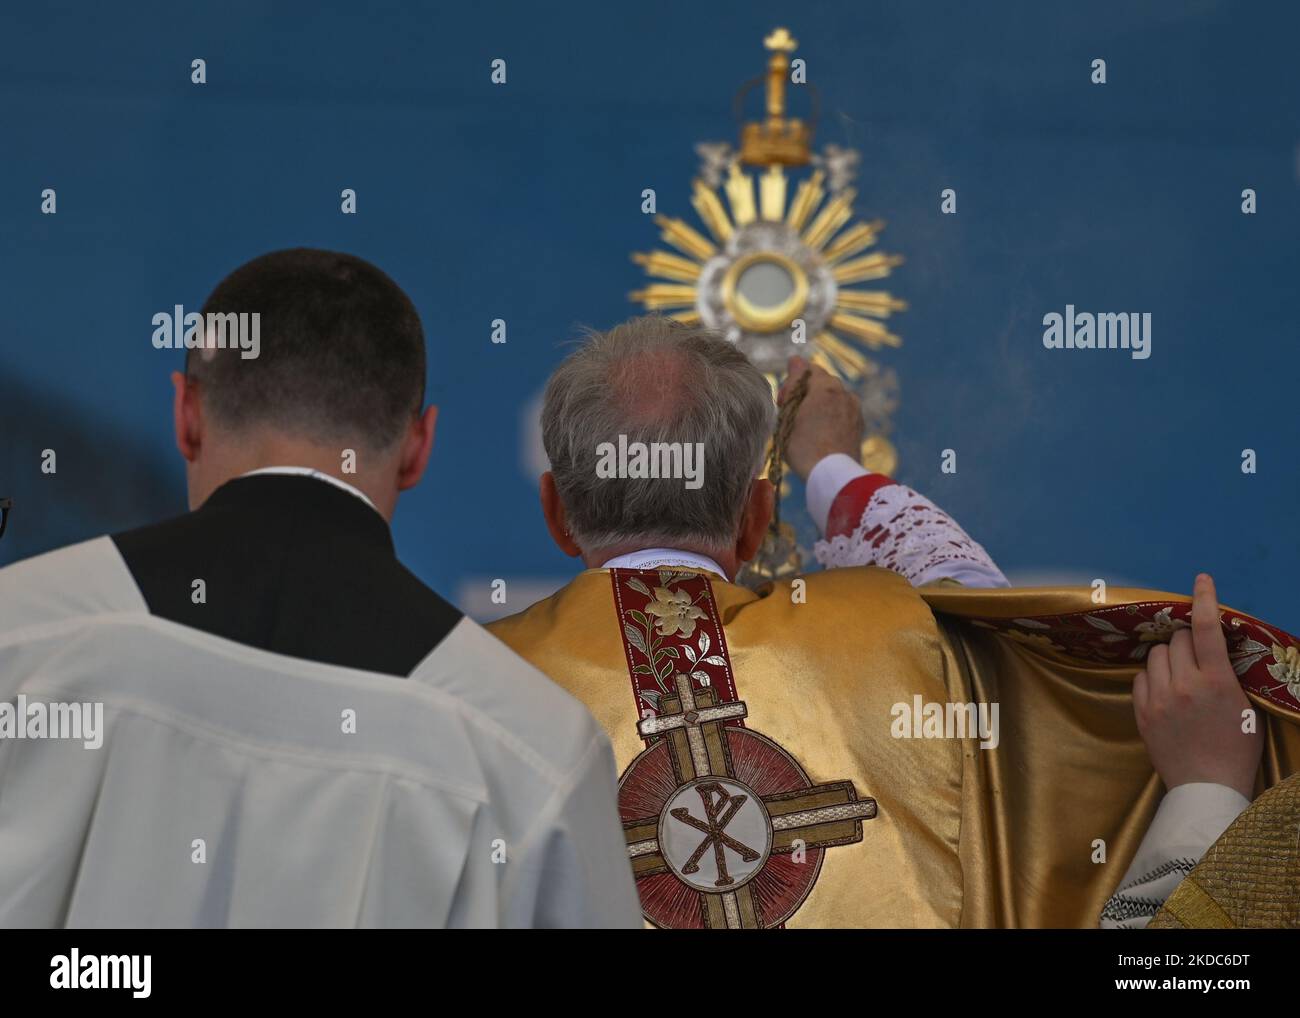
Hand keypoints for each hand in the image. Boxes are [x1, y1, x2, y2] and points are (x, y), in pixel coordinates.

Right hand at [778, 355, 863, 481]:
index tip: (782, 403)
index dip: (790, 384)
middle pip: (820, 383)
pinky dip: (830, 418)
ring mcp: (854, 408)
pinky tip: (820, 435)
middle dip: (805, 393)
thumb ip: (793, 384)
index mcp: (826, 386)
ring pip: (831, 398)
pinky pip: (841, 413)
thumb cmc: (804, 445)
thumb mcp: (789, 413)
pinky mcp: (859, 424)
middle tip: (791, 415)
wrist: (833, 476)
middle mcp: (844, 392)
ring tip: (806, 428)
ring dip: (818, 406)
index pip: (805, 369)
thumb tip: (795, 360)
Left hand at [1133, 574, 1261, 800]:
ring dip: (1168, 658)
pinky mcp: (1141, 712)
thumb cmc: (1236, 748)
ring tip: (1181, 676)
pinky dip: (1152, 678)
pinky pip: (1140, 677)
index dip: (1204, 599)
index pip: (1206, 629)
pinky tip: (1165, 691)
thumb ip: (1230, 674)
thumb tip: (1218, 646)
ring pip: (1156, 655)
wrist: (1207, 787)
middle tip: (1197, 655)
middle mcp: (1184, 685)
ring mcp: (1158, 699)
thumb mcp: (1246, 707)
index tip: (1202, 579)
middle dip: (1187, 639)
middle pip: (1177, 638)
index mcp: (1217, 682)